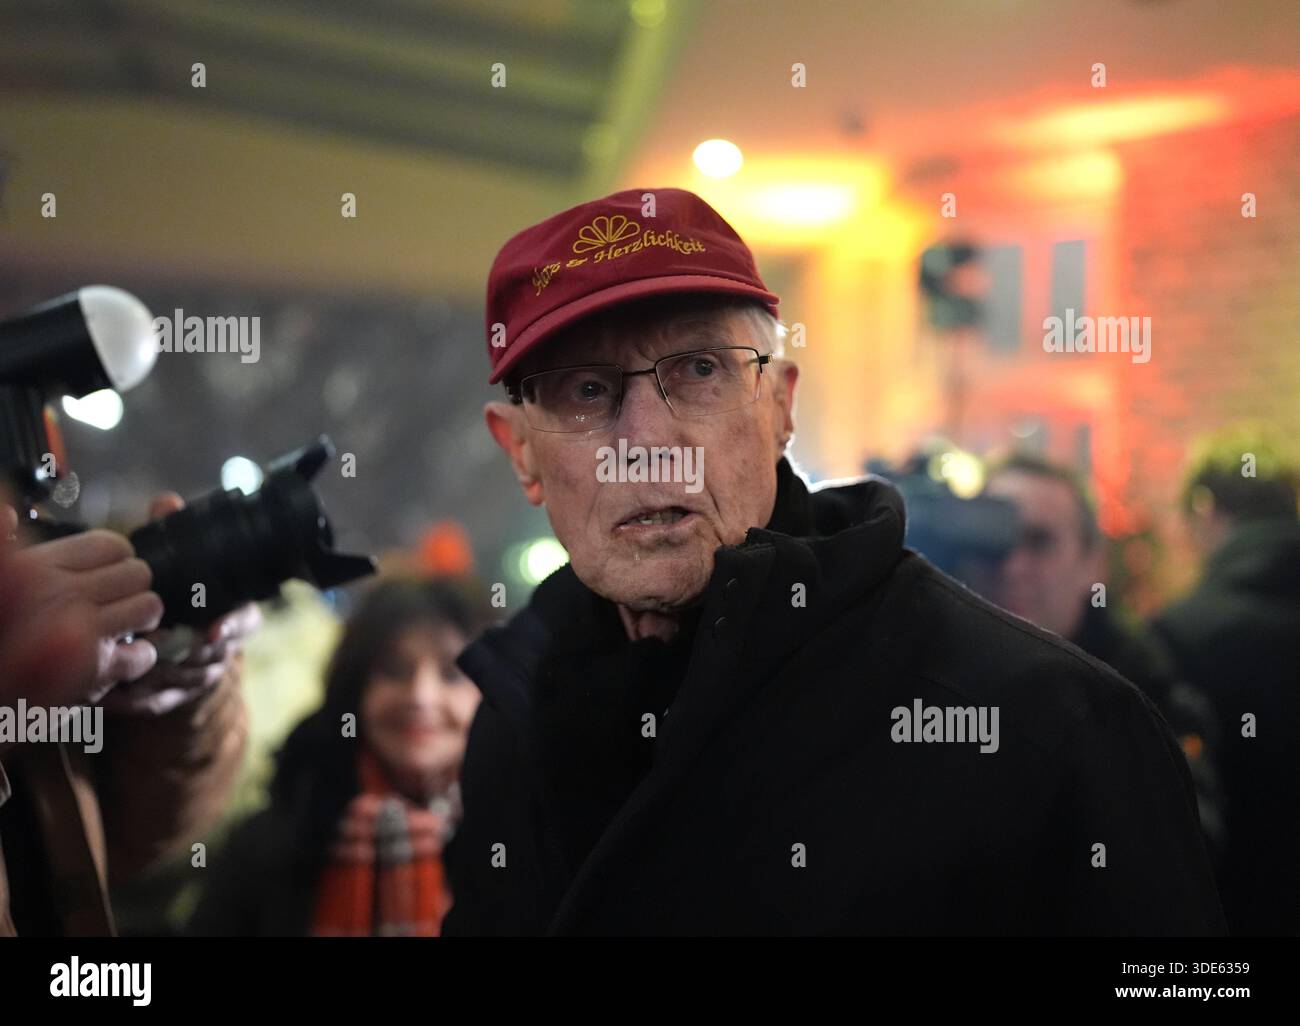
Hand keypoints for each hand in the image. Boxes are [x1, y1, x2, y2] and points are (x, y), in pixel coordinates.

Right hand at [0, 503, 161, 708]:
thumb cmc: (6, 630)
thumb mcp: (7, 578)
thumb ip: (10, 550)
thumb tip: (6, 510)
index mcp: (37, 566)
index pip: (113, 545)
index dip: (116, 560)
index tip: (104, 575)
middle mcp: (61, 593)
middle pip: (138, 572)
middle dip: (131, 589)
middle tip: (113, 603)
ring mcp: (81, 631)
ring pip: (150, 606)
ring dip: (140, 619)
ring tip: (118, 627)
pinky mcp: (96, 668)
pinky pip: (145, 653)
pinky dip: (135, 659)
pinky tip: (113, 658)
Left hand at [97, 493, 261, 715]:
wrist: (186, 644)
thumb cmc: (183, 595)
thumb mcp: (183, 562)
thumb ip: (174, 533)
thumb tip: (166, 503)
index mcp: (234, 616)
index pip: (242, 621)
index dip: (230, 626)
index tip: (213, 630)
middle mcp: (221, 649)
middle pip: (206, 654)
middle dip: (178, 651)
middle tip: (150, 642)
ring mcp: (198, 676)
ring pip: (178, 680)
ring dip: (150, 674)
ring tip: (120, 664)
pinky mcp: (172, 698)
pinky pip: (154, 703)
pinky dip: (129, 698)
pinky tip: (103, 691)